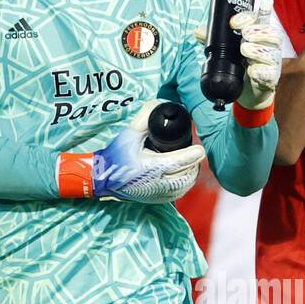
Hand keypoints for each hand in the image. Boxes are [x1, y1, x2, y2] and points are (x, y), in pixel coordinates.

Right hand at [59, 102, 204, 203]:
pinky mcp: (161, 200)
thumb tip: (161, 104)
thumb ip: (145, 117)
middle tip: (192, 150)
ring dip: (191, 171)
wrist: (104, 178)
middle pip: (188, 173)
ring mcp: (161, 194)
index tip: (199, 148)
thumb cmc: (116, 156)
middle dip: (192, 161)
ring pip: (187, 183)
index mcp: (151, 168)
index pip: (179, 162)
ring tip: (188, 159)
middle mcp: (158, 184)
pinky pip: (182, 190)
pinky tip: (183, 171)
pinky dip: (186, 180)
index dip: (192, 155)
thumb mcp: (130, 133)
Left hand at [193, 2, 283, 111]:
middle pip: (273, 33)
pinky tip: (251, 71)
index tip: (233, 23)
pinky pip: (270, 73)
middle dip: (257, 32)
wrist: (248, 91)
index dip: (248, 18)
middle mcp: (269, 47)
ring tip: (245, 52)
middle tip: (244, 37)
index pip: (260, 19)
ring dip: (257, 51)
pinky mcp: (272, 78)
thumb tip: (198, 32)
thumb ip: (214, 40)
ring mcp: (273, 62)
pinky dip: (259, 71)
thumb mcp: (226, 51)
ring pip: (272, 52)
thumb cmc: (240, 66)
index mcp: (259, 35)